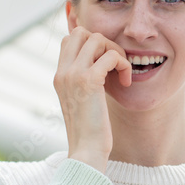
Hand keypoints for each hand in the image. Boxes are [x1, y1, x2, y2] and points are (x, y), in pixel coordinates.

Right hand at [53, 27, 131, 170]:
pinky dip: (123, 64)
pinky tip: (125, 82)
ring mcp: (73, 75)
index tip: (105, 65)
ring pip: (96, 38)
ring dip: (115, 52)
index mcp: (59, 76)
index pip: (70, 39)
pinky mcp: (89, 81)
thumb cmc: (89, 133)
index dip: (91, 45)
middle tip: (114, 65)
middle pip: (81, 32)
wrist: (86, 152)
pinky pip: (111, 56)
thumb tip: (101, 68)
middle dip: (103, 42)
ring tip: (121, 73)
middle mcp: (63, 72)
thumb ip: (85, 83)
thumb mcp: (82, 103)